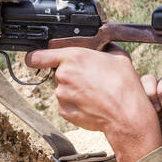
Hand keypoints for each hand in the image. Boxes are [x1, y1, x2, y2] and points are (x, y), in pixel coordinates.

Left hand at [24, 45, 161, 161]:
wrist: (126, 115)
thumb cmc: (123, 86)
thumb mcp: (118, 56)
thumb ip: (102, 49)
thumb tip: (101, 47)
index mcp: (73, 57)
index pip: (39, 55)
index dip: (35, 57)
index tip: (35, 59)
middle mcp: (63, 75)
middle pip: (58, 72)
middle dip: (70, 74)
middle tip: (89, 79)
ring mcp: (62, 95)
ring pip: (63, 89)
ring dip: (74, 90)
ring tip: (94, 93)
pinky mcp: (64, 111)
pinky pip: (66, 104)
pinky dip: (76, 104)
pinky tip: (91, 103)